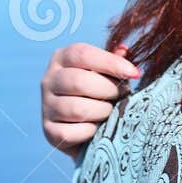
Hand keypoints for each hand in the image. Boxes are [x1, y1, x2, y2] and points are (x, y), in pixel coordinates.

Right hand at [41, 41, 139, 156]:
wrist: (84, 127)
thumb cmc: (98, 92)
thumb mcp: (105, 72)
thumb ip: (113, 60)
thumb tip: (123, 50)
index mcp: (62, 58)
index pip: (83, 54)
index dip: (111, 63)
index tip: (134, 74)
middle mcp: (49, 79)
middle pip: (79, 81)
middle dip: (108, 90)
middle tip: (121, 96)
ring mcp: (46, 106)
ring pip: (77, 109)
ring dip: (101, 112)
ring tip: (110, 112)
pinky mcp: (49, 131)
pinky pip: (71, 132)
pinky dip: (90, 132)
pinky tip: (97, 129)